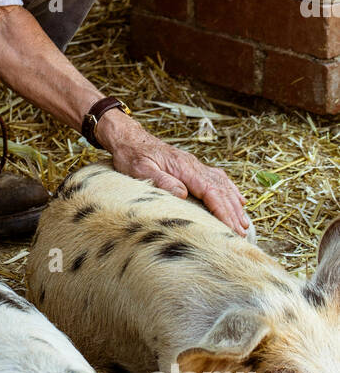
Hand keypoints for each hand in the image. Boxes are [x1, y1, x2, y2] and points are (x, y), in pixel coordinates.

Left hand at [97, 109, 247, 235]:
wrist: (129, 139)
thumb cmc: (133, 156)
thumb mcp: (142, 170)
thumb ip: (162, 181)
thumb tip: (183, 195)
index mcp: (185, 168)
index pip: (211, 191)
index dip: (223, 210)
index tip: (232, 227)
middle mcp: (195, 166)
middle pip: (221, 190)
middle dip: (233, 212)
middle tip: (241, 233)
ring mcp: (195, 166)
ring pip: (222, 185)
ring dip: (234, 204)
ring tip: (244, 223)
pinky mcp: (193, 167)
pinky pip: (218, 179)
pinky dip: (230, 191)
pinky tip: (238, 201)